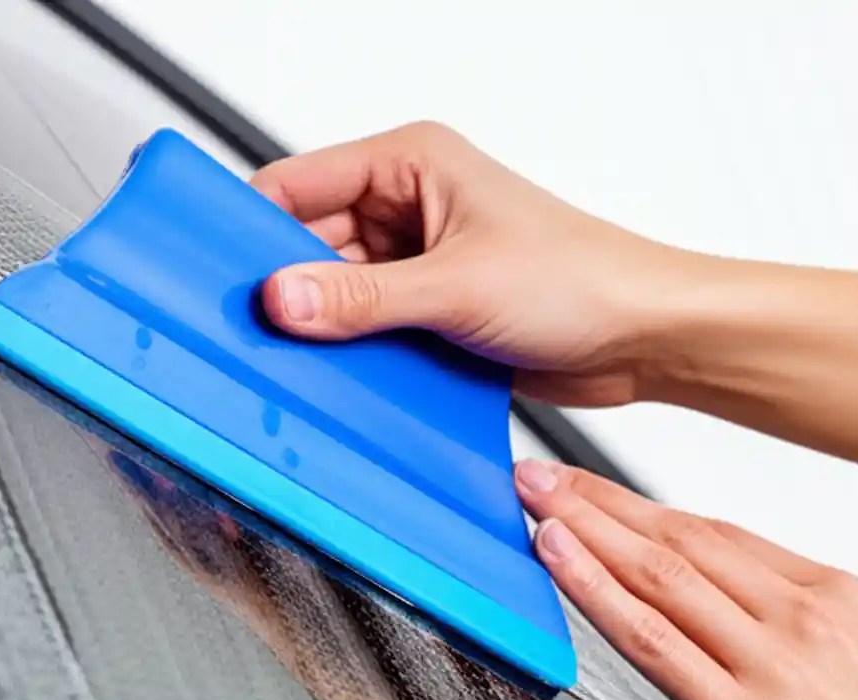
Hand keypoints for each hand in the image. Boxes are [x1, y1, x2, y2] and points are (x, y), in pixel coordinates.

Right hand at [252, 122, 713, 406]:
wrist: (642, 338)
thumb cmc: (580, 279)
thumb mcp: (455, 286)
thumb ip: (359, 297)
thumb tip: (279, 298)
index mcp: (410, 164)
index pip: (299, 183)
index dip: (252, 225)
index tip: (215, 271)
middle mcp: (408, 206)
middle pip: (309, 243)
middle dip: (285, 288)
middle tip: (253, 331)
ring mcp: (418, 262)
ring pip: (335, 292)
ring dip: (320, 328)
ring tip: (295, 361)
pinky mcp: (429, 311)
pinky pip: (367, 328)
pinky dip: (350, 354)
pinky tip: (336, 379)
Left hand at [513, 460, 857, 699]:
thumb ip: (793, 612)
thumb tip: (719, 588)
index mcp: (833, 592)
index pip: (713, 529)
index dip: (639, 503)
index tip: (592, 485)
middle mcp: (799, 617)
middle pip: (677, 538)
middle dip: (599, 502)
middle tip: (540, 473)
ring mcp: (770, 665)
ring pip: (657, 574)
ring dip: (585, 529)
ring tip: (534, 499)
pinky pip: (651, 639)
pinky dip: (594, 590)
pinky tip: (557, 557)